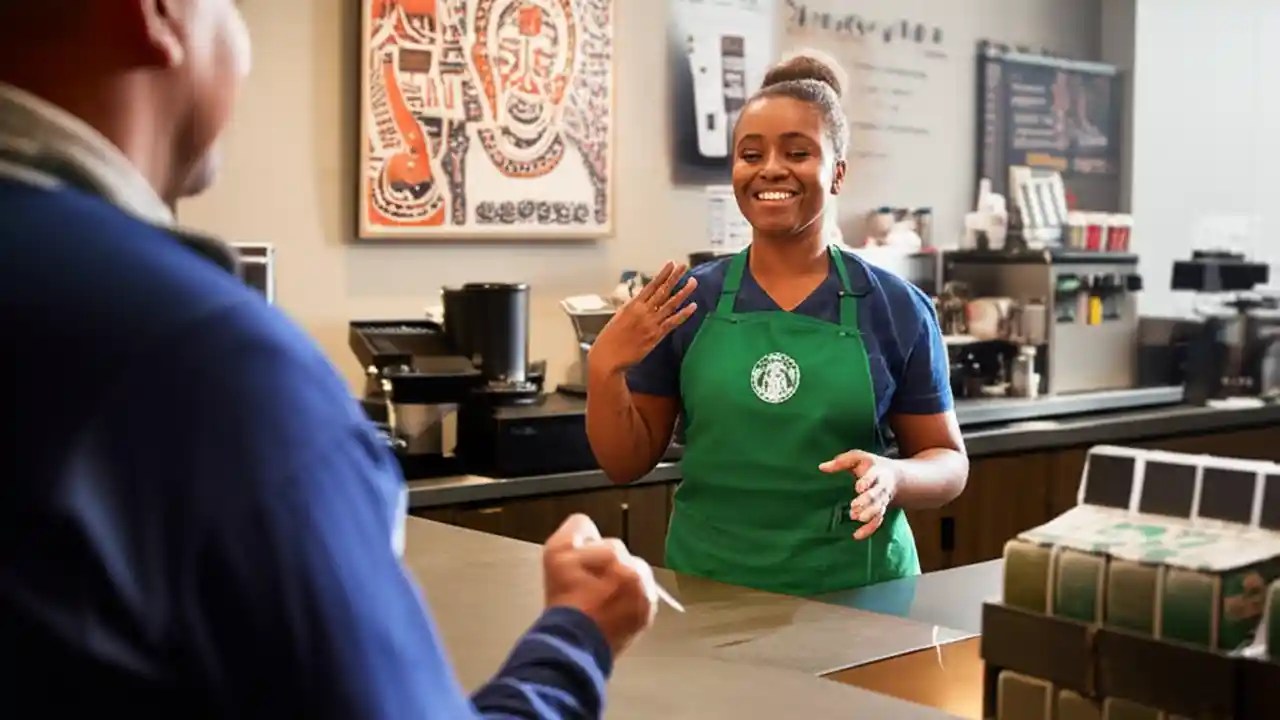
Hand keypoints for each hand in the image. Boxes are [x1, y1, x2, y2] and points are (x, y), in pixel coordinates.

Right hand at [543, 514, 657, 657]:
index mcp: (616, 553)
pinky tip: (609, 612)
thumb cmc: (564, 600)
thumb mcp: (556, 551)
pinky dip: (626, 604)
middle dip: (605, 570)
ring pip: (631, 580)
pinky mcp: (647, 616)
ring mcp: (646, 595)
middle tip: (586, 589)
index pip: (603, 543)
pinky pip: (638, 600)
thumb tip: (588, 527)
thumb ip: (575, 528)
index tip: (577, 573)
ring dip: (618, 585)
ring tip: (598, 602)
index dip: (586, 557)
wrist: (573, 643)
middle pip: (620, 561)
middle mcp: (636, 570)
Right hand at [589, 262, 697, 375]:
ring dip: (683, 292)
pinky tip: (693, 306)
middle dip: (674, 277)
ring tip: (693, 281)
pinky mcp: (656, 336)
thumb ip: (632, 309)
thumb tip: (642, 302)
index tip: (671, 264)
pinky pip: (673, 322)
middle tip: (684, 266)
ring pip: (671, 304)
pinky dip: (684, 314)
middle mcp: (643, 311)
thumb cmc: (609, 339)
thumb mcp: (618, 318)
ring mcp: (651, 323)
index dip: (662, 274)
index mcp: (632, 305)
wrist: (608, 357)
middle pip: (662, 291)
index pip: (651, 285)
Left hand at [819, 451, 901, 540]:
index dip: (867, 482)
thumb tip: (821, 467)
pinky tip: (857, 536)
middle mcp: (882, 487)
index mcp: (876, 471)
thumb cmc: (870, 465)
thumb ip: (841, 462)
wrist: (896, 476)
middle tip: (854, 507)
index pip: (873, 476)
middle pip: (877, 495)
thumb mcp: (858, 457)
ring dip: (869, 515)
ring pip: (879, 509)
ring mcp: (883, 501)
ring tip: (856, 518)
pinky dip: (869, 529)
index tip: (858, 487)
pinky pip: (877, 521)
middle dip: (867, 502)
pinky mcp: (881, 511)